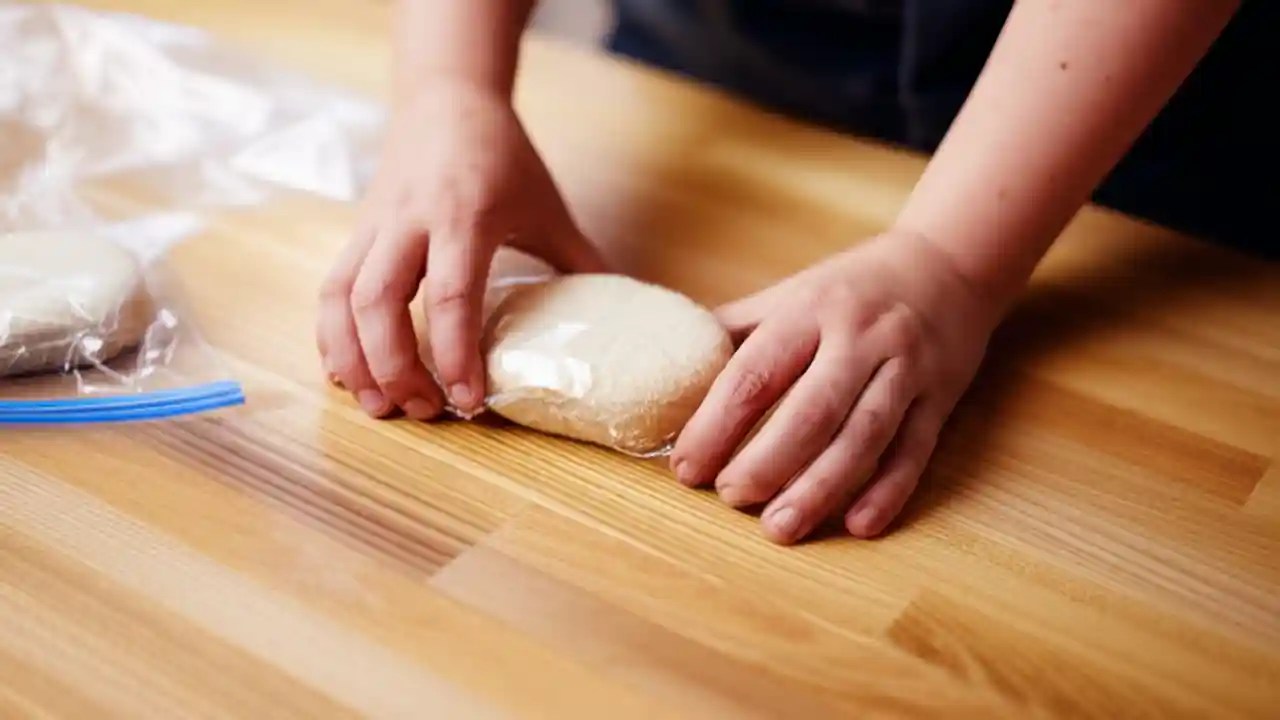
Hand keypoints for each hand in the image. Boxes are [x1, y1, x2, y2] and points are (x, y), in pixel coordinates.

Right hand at [317, 79, 604, 419]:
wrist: (446, 98)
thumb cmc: (503, 154)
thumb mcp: (548, 205)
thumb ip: (580, 262)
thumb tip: (619, 320)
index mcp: (465, 214)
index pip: (450, 295)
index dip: (454, 354)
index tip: (468, 401)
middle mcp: (410, 221)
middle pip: (379, 303)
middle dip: (395, 367)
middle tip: (422, 411)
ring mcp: (375, 226)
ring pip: (341, 299)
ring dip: (353, 359)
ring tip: (378, 405)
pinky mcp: (356, 232)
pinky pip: (330, 289)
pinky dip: (331, 337)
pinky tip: (347, 373)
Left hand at [671, 230, 1003, 543]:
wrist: (949, 262)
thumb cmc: (851, 288)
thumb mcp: (789, 294)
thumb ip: (734, 333)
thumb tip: (668, 374)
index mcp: (809, 310)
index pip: (755, 374)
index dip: (716, 425)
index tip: (687, 466)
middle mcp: (860, 339)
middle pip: (812, 411)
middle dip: (767, 462)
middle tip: (731, 497)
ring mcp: (906, 370)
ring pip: (863, 437)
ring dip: (821, 488)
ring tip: (780, 527)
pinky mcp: (941, 400)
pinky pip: (913, 452)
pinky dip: (887, 492)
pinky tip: (858, 525)